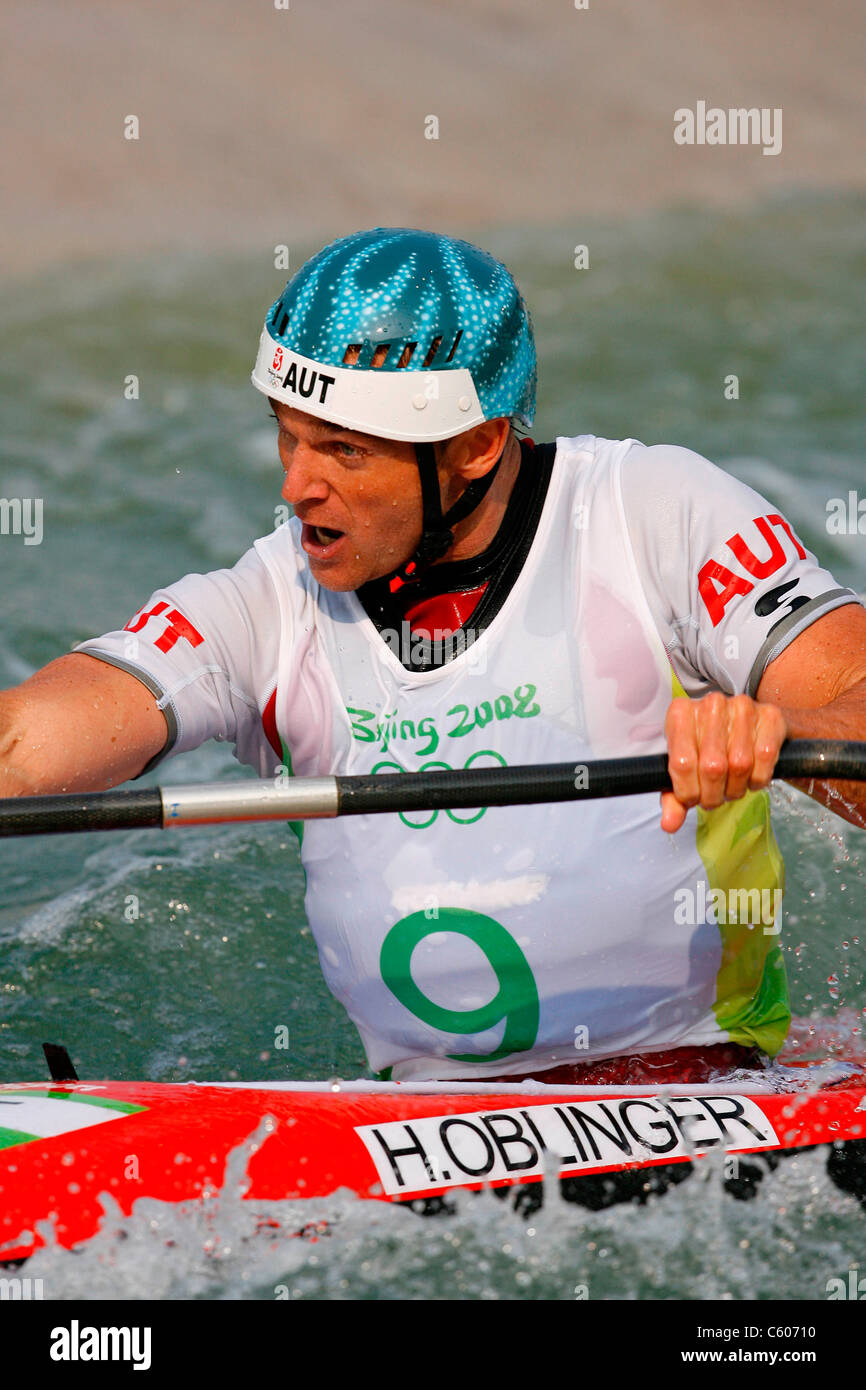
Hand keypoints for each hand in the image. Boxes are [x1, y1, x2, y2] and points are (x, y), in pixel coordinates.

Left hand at [661, 692, 786, 833]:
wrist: (749, 726)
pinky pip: (765, 758)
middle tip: (714, 798)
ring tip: (731, 788)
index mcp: (680, 713)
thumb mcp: (686, 768)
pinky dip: (759, 778)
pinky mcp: (769, 715)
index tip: (692, 799)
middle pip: (712, 767)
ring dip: (736, 788)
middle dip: (713, 794)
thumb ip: (674, 797)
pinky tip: (751, 778)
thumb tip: (670, 825)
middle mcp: (711, 704)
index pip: (681, 764)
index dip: (688, 792)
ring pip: (740, 765)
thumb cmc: (709, 748)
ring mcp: (742, 707)